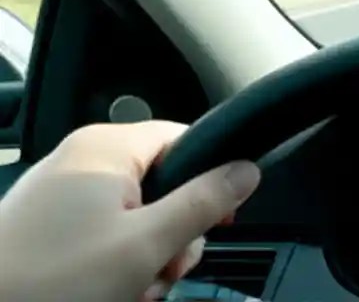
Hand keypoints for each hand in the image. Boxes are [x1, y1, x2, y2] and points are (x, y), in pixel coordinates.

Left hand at [0, 121, 259, 301]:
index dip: (212, 179)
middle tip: (163, 270)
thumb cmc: (54, 282)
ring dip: (147, 256)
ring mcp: (59, 193)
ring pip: (135, 215)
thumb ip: (204, 203)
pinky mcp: (44, 225)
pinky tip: (109, 290)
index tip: (221, 221)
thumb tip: (246, 170)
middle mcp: (81, 159)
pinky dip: (116, 262)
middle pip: (162, 184)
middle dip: (173, 234)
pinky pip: (103, 232)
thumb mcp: (147, 245)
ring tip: (132, 289)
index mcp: (105, 148)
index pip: (185, 138)